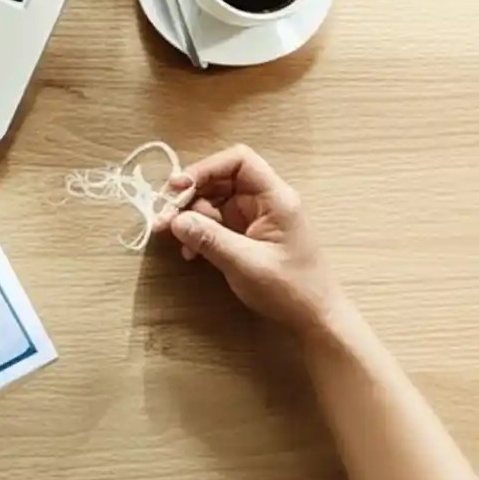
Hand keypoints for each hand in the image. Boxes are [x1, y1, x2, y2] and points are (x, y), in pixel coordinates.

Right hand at [155, 144, 346, 336]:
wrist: (315, 318)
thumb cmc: (290, 289)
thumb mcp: (246, 264)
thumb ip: (210, 239)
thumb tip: (175, 220)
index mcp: (275, 198)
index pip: (239, 161)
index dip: (205, 168)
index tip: (178, 187)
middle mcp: (264, 201)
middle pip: (220, 180)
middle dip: (189, 195)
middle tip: (164, 217)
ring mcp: (254, 217)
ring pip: (213, 201)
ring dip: (189, 216)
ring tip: (171, 236)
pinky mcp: (246, 234)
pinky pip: (215, 222)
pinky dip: (198, 232)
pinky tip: (190, 252)